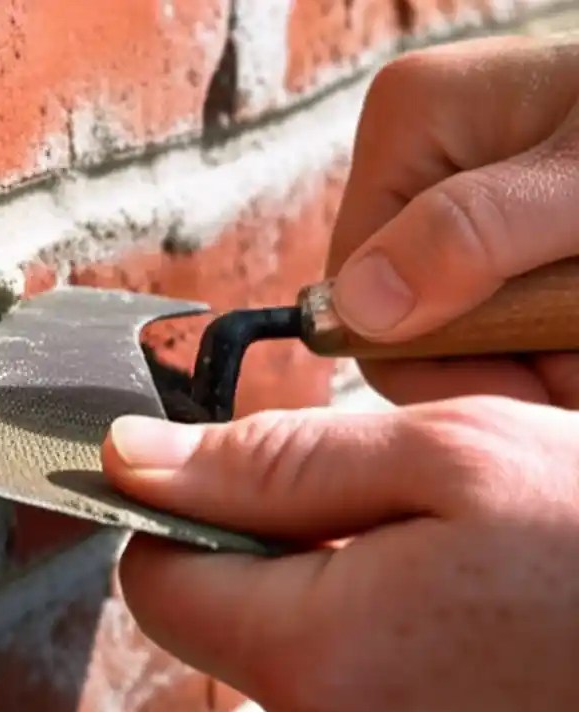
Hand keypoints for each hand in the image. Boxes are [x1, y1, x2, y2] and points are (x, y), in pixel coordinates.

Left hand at [102, 398, 578, 711]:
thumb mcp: (446, 457)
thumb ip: (270, 463)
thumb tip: (130, 460)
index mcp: (321, 658)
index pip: (156, 583)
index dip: (179, 512)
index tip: (234, 469)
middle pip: (217, 624)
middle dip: (261, 549)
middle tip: (379, 504)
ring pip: (288, 653)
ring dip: (328, 588)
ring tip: (438, 554)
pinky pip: (353, 686)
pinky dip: (377, 631)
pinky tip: (458, 602)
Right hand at [327, 34, 578, 407]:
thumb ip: (478, 232)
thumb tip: (361, 306)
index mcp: (410, 123)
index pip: (361, 285)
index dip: (437, 356)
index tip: (533, 380)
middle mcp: (427, 160)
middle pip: (419, 313)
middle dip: (508, 358)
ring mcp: (474, 198)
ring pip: (475, 329)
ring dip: (546, 358)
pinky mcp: (520, 233)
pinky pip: (516, 319)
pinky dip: (564, 343)